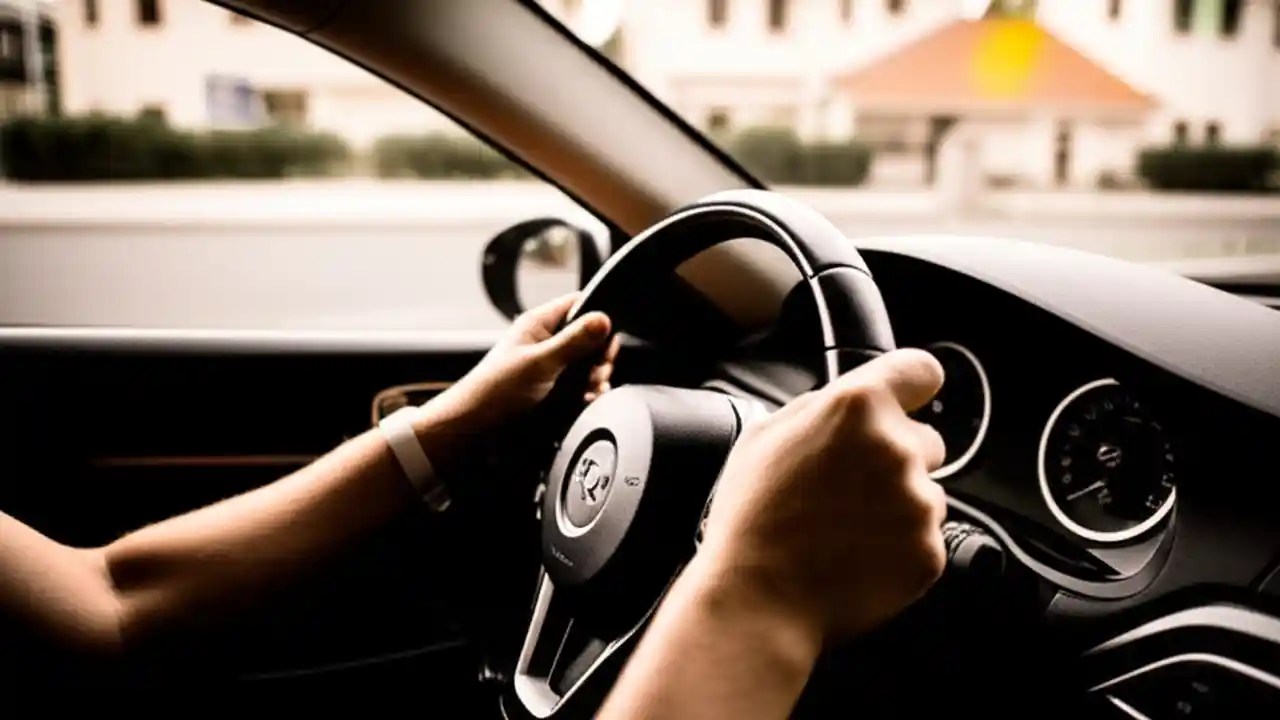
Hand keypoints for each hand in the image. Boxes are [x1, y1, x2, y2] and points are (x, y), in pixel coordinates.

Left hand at [413, 293, 618, 473]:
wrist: (476, 426)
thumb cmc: (495, 389)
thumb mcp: (541, 361)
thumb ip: (574, 341)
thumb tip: (604, 319)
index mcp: (540, 323)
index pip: (579, 304)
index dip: (598, 318)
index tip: (606, 340)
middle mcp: (546, 340)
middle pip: (590, 337)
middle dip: (600, 356)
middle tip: (598, 372)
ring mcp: (550, 365)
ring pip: (587, 363)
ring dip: (596, 377)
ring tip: (592, 389)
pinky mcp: (552, 387)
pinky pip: (580, 384)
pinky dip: (588, 392)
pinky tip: (588, 399)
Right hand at [693, 349, 947, 645]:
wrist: (758, 597)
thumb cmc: (752, 518)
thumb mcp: (763, 436)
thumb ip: (816, 408)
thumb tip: (842, 405)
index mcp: (857, 407)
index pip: (920, 371)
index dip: (912, 387)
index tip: (908, 401)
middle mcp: (897, 447)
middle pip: (926, 441)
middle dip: (896, 459)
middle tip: (848, 490)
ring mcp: (919, 502)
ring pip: (926, 493)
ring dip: (898, 507)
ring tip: (845, 529)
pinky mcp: (929, 551)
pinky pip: (925, 538)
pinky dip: (899, 548)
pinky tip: (856, 556)